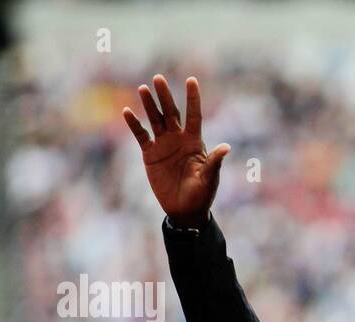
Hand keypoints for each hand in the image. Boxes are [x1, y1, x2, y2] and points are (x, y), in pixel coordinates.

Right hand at [122, 75, 229, 227]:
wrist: (184, 210)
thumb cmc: (201, 194)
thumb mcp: (209, 178)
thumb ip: (214, 162)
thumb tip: (226, 147)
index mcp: (195, 142)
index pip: (194, 115)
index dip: (193, 98)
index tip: (191, 80)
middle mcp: (178, 139)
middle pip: (171, 112)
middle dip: (165, 96)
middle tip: (158, 78)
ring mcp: (163, 145)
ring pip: (155, 120)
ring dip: (149, 105)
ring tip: (143, 88)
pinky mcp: (150, 154)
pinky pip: (141, 135)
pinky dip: (134, 125)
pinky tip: (128, 112)